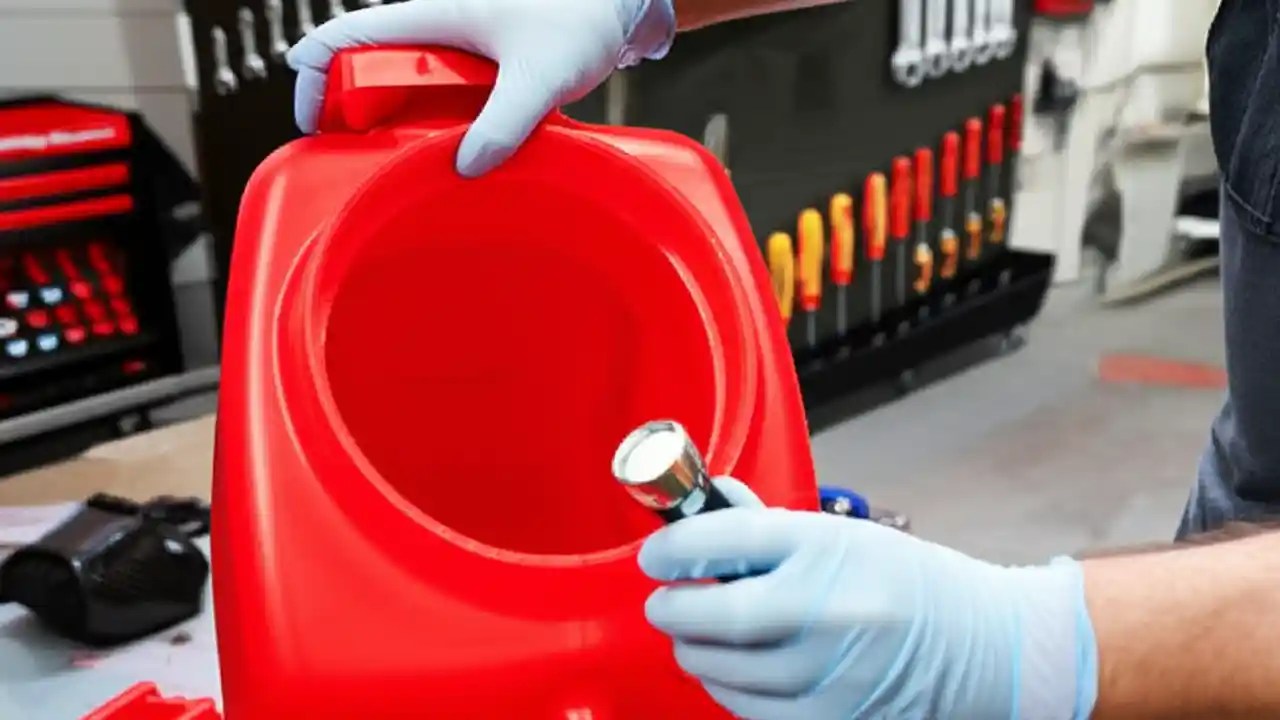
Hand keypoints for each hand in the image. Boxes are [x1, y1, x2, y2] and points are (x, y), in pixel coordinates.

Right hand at [286, 0, 674, 176]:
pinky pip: (445, 103)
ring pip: (407, 91)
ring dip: (394, 126)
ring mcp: (462, 53)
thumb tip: (466, 168)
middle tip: (349, 160)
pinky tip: (450, 164)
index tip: (307, 121)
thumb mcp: (541, 74)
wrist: (622, 9)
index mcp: (434, 15)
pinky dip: (436, 130)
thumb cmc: (582, 18)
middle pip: (369, 69)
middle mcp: (439, 33)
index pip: (347, 35)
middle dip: (350, 112)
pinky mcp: (487, 74)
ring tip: (393, 170)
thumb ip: (505, 120)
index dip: (313, 73)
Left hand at [639, 486, 1098, 719]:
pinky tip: (732, 670)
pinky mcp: (831, 717)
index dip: (674, 547)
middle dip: (673, 608)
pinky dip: (727, 688)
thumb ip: (766, 531)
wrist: (983, 647)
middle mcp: (828, 608)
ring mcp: (830, 670)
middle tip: (665, 601)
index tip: (655, 557)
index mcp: (829, 547)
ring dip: (694, 650)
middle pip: (713, 613)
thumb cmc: (906, 582)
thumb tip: (696, 519)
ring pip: (721, 667)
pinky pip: (747, 708)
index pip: (726, 538)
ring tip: (698, 635)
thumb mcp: (843, 536)